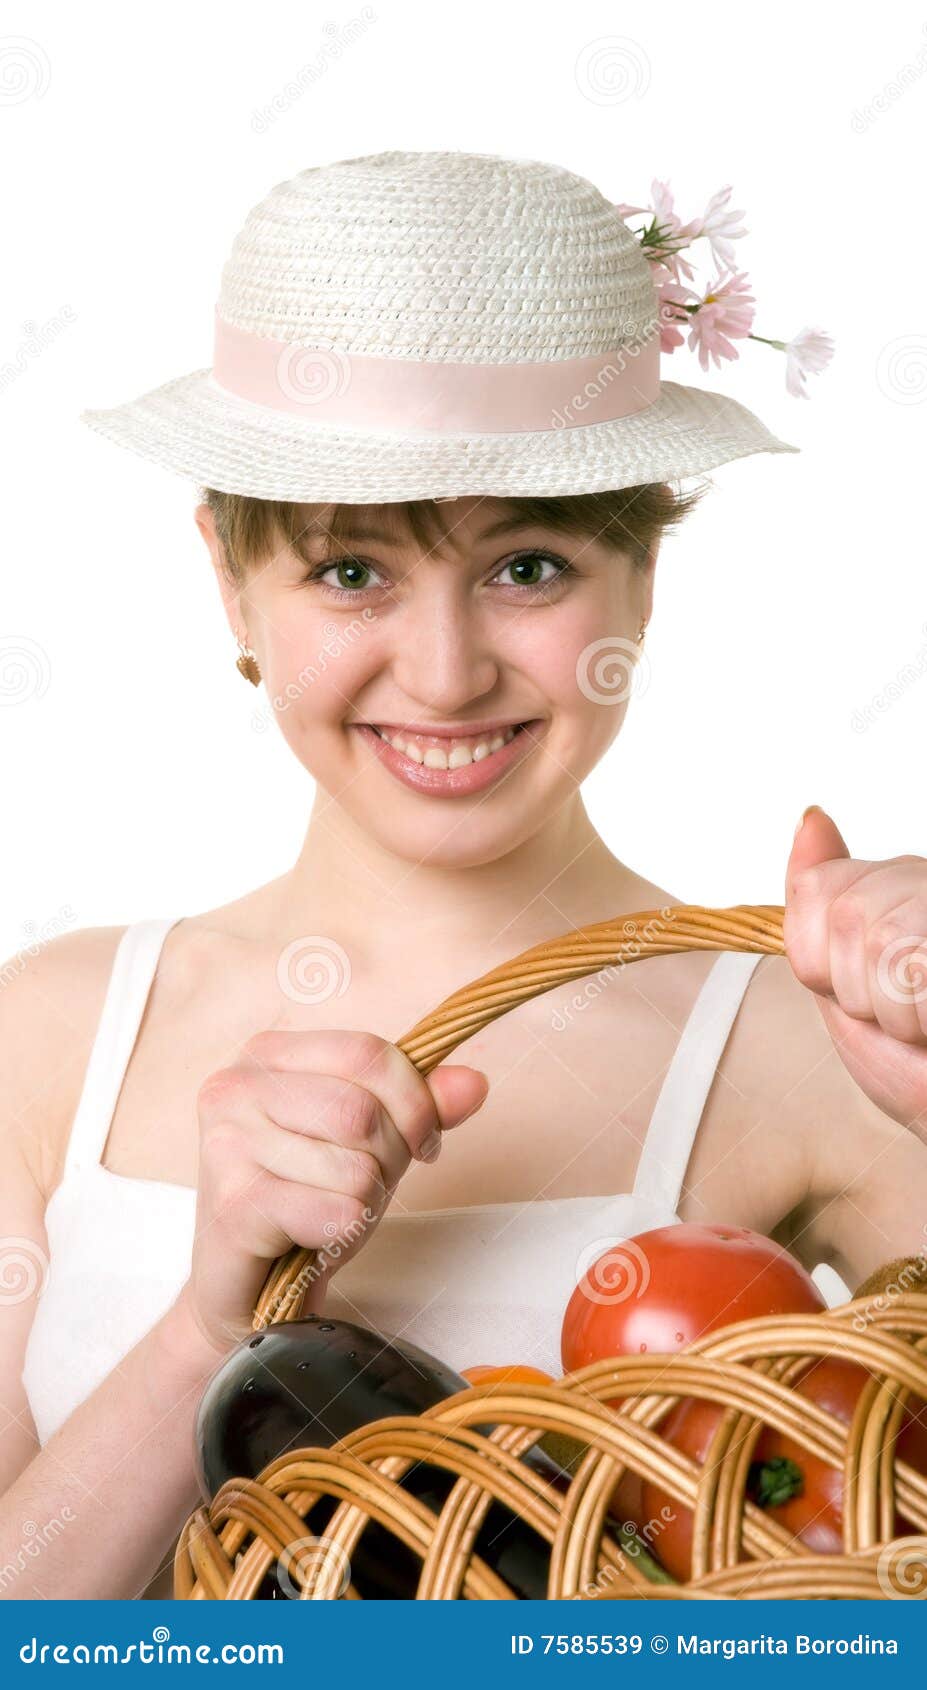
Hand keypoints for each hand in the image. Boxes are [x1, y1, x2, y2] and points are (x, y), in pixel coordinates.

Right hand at [181, 1030, 488, 1352]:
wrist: (244, 1288)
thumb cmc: (305, 1202)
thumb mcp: (370, 1142)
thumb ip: (418, 1107)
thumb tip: (474, 1083)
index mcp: (266, 1056)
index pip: (366, 1052)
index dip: (414, 1100)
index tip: (422, 1141)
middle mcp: (236, 1087)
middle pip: (361, 1111)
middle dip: (387, 1160)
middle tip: (362, 1189)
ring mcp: (227, 1144)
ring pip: (353, 1165)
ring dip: (362, 1202)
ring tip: (328, 1213)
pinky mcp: (233, 1204)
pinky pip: (334, 1211)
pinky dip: (342, 1232)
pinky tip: (312, 1236)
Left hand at [784, 805, 926, 1138]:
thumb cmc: (915, 1064)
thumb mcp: (840, 980)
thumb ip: (818, 905)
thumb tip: (812, 816)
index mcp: (900, 883)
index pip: (817, 886)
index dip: (818, 957)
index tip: (857, 993)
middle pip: (846, 915)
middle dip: (858, 990)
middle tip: (901, 1015)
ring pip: (881, 938)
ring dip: (894, 1009)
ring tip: (925, 1024)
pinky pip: (916, 965)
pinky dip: (920, 1016)